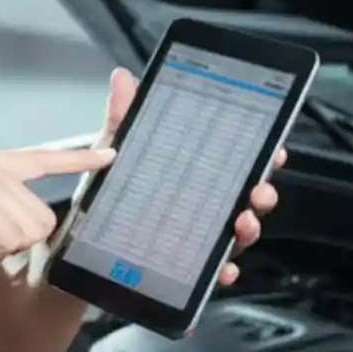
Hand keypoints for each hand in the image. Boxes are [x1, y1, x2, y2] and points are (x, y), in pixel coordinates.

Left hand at [65, 67, 285, 285]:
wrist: (79, 244)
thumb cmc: (107, 195)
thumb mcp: (114, 153)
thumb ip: (122, 118)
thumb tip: (122, 78)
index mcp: (194, 176)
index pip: (235, 164)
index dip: (260, 157)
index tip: (273, 150)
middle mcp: (203, 207)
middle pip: (245, 199)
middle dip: (261, 194)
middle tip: (258, 190)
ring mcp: (198, 239)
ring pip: (236, 236)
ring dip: (248, 231)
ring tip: (241, 223)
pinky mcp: (185, 269)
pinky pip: (211, 273)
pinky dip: (221, 271)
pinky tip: (222, 268)